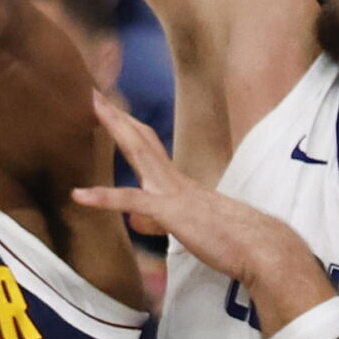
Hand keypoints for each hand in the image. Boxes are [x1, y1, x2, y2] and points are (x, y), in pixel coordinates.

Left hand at [72, 91, 292, 287]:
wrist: (259, 246)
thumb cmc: (231, 240)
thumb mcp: (189, 228)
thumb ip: (160, 222)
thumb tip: (136, 219)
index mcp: (178, 184)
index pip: (149, 148)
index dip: (129, 128)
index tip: (112, 110)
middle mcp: (174, 181)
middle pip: (141, 138)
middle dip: (117, 114)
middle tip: (94, 91)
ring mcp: (172, 193)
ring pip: (139, 152)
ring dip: (115, 127)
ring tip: (93, 105)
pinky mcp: (171, 211)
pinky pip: (132, 201)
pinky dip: (103, 197)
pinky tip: (79, 195)